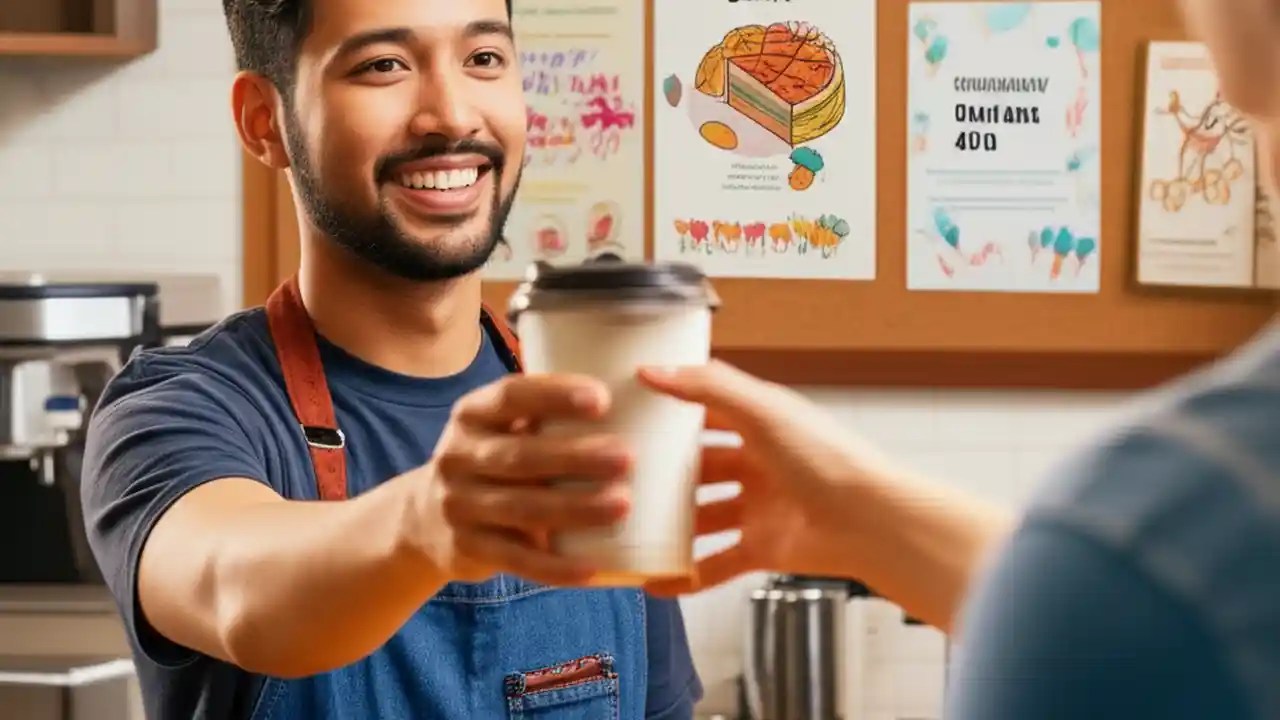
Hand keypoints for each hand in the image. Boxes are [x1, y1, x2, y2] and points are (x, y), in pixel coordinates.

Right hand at [407, 373, 632, 585]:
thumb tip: (631, 394)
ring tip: (622, 504)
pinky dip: (555, 566)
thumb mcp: (500, 427)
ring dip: (575, 508)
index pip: (511, 396)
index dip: (555, 395)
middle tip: (627, 458)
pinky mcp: (467, 549)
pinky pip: (516, 560)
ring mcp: (458, 505)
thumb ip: (543, 414)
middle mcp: (458, 455)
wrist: (425, 518)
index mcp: (472, 414)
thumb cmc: (491, 459)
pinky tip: (592, 568)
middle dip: (576, 457)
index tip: (603, 398)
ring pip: (522, 508)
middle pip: (520, 456)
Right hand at [636, 361, 902, 594]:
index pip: (710, 409)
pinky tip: (658, 579)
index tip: (634, 409)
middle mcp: (760, 465)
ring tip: (629, 523)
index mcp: (763, 424)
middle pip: (701, 466)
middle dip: (666, 471)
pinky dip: (688, 575)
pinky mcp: (762, 549)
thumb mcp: (763, 409)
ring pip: (703, 516)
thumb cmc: (828, 459)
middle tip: (623, 471)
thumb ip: (708, 386)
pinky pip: (717, 564)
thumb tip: (655, 370)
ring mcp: (759, 509)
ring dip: (671, 523)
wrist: (868, 521)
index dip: (675, 407)